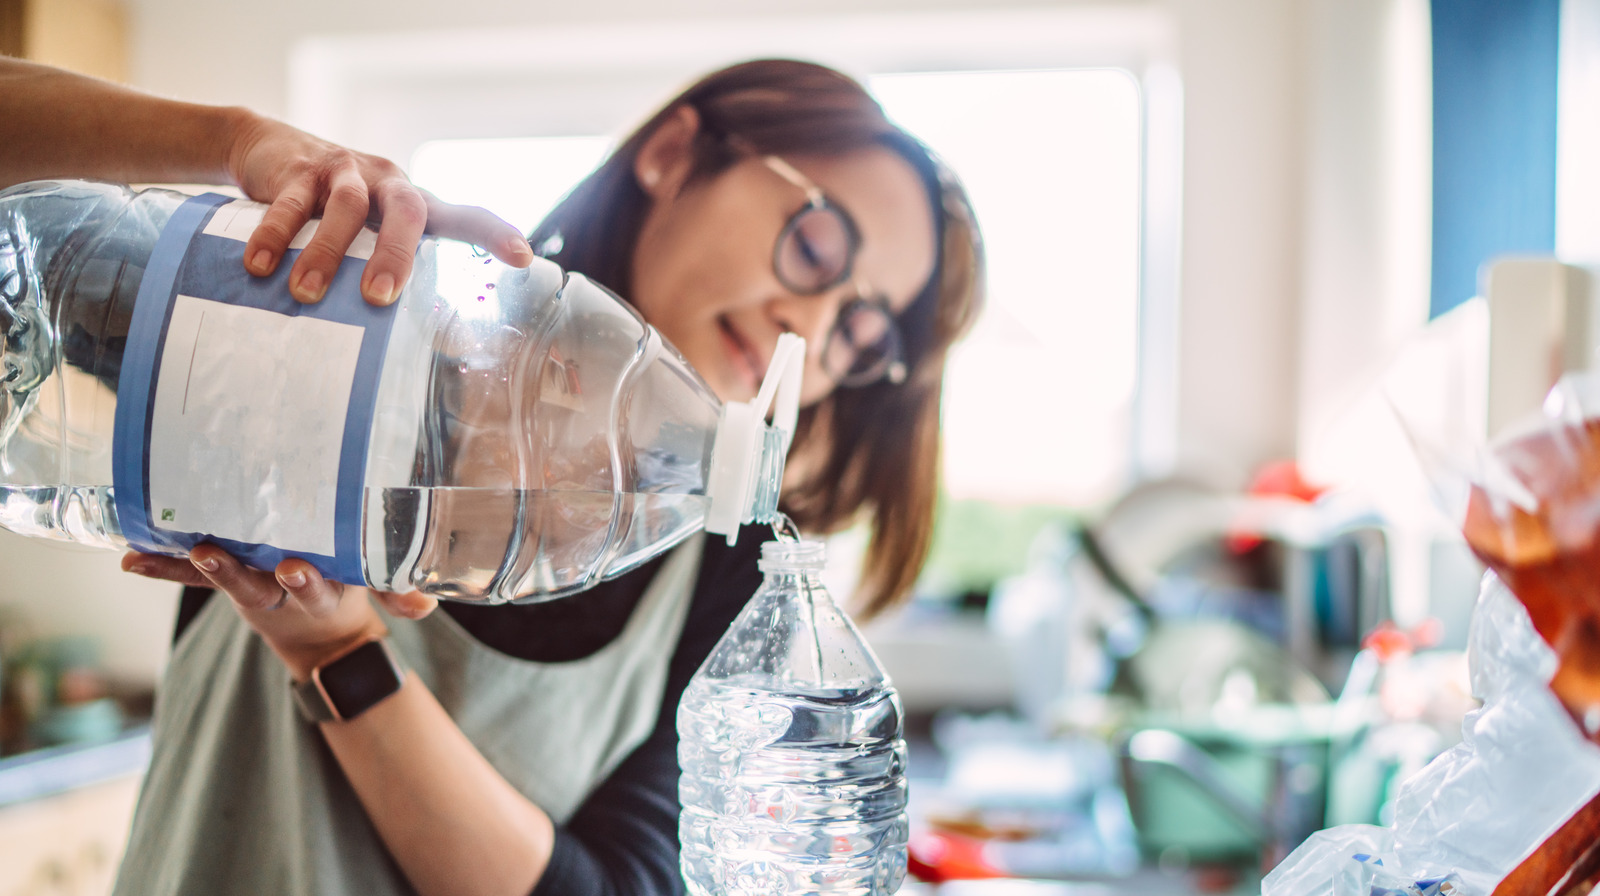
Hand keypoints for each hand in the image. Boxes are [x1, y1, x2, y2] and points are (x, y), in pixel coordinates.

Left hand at [122, 546, 436, 679]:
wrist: (318, 634)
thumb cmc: (350, 590)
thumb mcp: (375, 590)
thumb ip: (398, 593)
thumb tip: (426, 606)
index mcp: (320, 591)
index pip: (315, 587)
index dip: (305, 581)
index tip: (295, 569)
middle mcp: (279, 592)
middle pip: (259, 585)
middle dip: (242, 572)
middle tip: (215, 556)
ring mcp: (250, 587)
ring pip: (225, 578)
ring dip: (203, 567)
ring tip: (189, 550)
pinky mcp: (226, 580)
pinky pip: (187, 576)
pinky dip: (160, 567)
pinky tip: (129, 559)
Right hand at [223, 111, 534, 305]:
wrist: (271, 149)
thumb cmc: (337, 210)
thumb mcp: (371, 232)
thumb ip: (392, 271)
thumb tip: (417, 348)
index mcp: (416, 204)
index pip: (463, 216)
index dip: (493, 233)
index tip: (523, 258)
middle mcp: (388, 184)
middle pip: (407, 212)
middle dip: (397, 255)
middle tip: (380, 299)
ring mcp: (345, 172)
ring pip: (345, 208)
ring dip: (327, 252)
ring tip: (306, 294)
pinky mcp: (298, 169)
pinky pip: (288, 203)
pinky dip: (274, 235)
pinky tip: (259, 267)